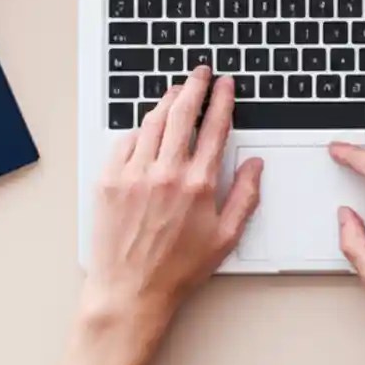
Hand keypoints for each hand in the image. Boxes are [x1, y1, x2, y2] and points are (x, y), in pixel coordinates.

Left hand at [86, 65, 262, 319]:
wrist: (130, 291)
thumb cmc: (177, 270)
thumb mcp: (226, 237)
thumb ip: (245, 196)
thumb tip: (255, 166)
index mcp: (198, 184)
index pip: (215, 127)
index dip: (222, 100)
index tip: (225, 85)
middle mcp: (165, 173)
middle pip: (182, 113)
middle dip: (194, 86)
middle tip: (200, 73)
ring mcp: (134, 174)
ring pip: (152, 122)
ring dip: (166, 101)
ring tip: (175, 92)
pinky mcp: (109, 181)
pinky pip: (124, 142)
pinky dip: (138, 130)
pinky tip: (146, 129)